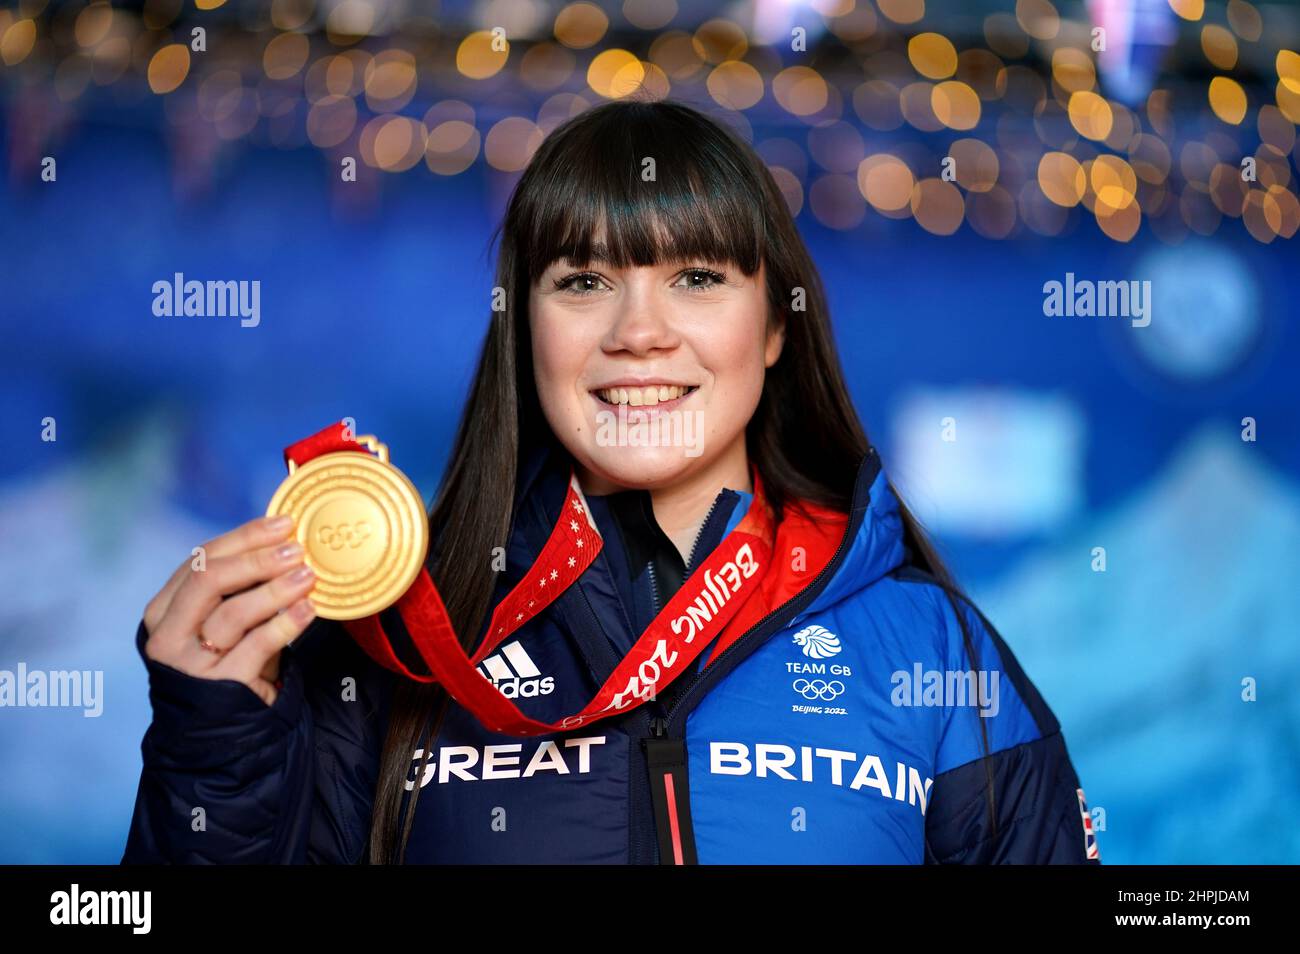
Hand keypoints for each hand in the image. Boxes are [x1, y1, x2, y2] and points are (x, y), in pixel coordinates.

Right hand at [142, 514, 316, 706]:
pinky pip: (257, 646)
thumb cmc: (229, 663)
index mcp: (164, 609)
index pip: (201, 560)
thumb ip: (241, 588)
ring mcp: (189, 663)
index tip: (284, 524)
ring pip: (233, 612)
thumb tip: (284, 541)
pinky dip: (286, 624)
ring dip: (276, 589)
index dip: (244, 537)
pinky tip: (308, 610)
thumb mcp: (227, 622)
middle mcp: (168, 634)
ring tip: (309, 577)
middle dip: (257, 558)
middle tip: (296, 549)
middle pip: (209, 579)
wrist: (221, 733)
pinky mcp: (220, 687)